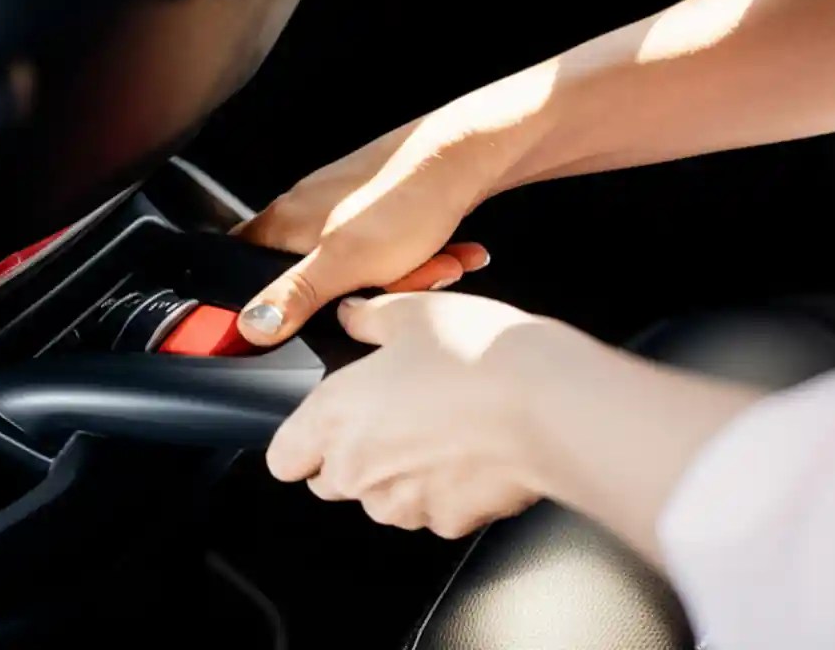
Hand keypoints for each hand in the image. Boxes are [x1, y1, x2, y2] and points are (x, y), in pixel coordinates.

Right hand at [232, 108, 536, 346]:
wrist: (468, 154)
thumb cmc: (405, 197)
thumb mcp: (343, 263)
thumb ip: (293, 297)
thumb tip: (251, 326)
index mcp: (283, 221)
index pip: (242, 268)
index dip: (264, 301)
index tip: (296, 316)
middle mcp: (306, 209)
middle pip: (313, 278)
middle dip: (362, 293)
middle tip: (393, 285)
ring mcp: (343, 206)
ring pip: (359, 268)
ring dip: (403, 277)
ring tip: (432, 266)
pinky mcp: (379, 207)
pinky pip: (390, 252)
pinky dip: (420, 260)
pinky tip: (446, 256)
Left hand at [265, 291, 584, 538]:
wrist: (553, 406)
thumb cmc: (479, 355)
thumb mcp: (413, 312)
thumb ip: (369, 318)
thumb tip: (353, 315)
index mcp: (333, 417)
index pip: (281, 459)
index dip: (300, 443)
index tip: (322, 426)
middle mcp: (359, 469)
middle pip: (330, 482)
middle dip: (350, 457)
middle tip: (391, 416)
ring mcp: (403, 503)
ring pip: (380, 500)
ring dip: (397, 475)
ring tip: (438, 427)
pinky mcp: (448, 521)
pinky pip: (432, 510)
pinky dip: (444, 489)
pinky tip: (470, 450)